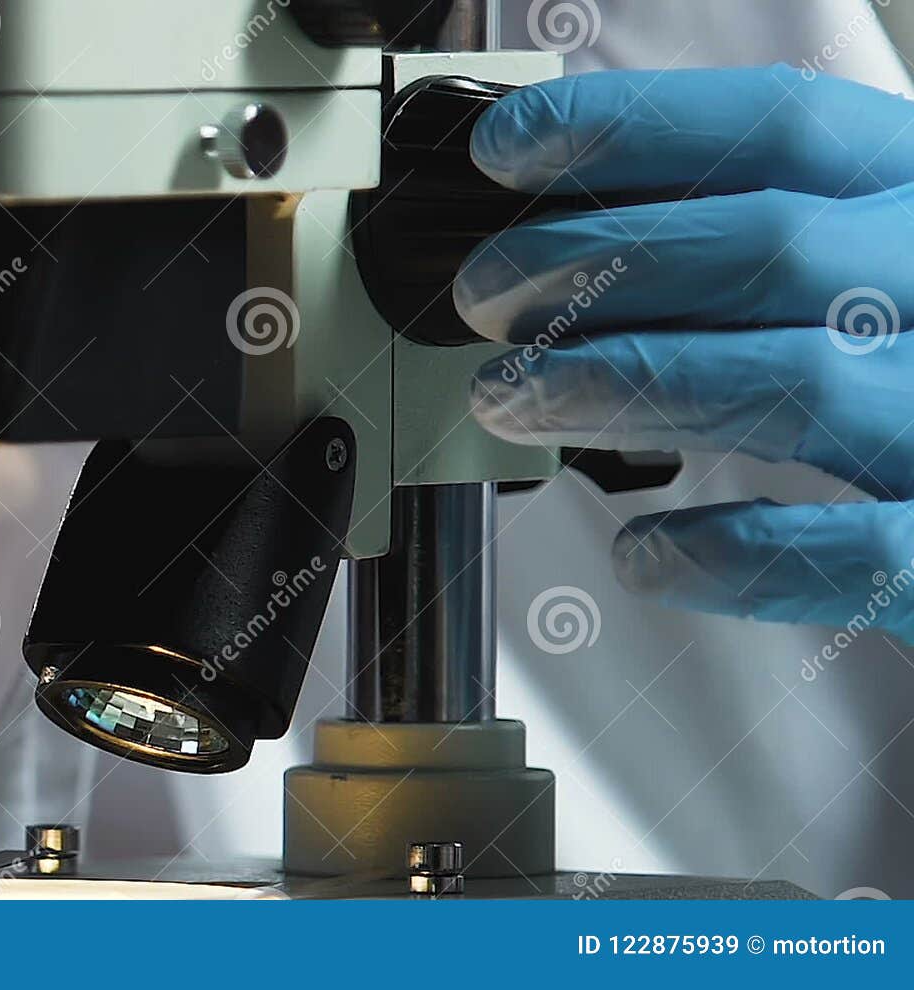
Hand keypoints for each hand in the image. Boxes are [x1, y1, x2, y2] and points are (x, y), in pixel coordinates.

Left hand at [456, 64, 913, 639]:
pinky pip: (847, 549)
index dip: (632, 129)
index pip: (787, 129)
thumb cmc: (907, 369)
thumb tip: (554, 245)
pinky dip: (729, 553)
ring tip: (510, 396)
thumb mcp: (863, 270)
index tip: (506, 150)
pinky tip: (644, 551)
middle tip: (487, 298)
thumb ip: (753, 244)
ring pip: (795, 383)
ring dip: (619, 386)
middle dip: (595, 265)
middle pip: (772, 246)